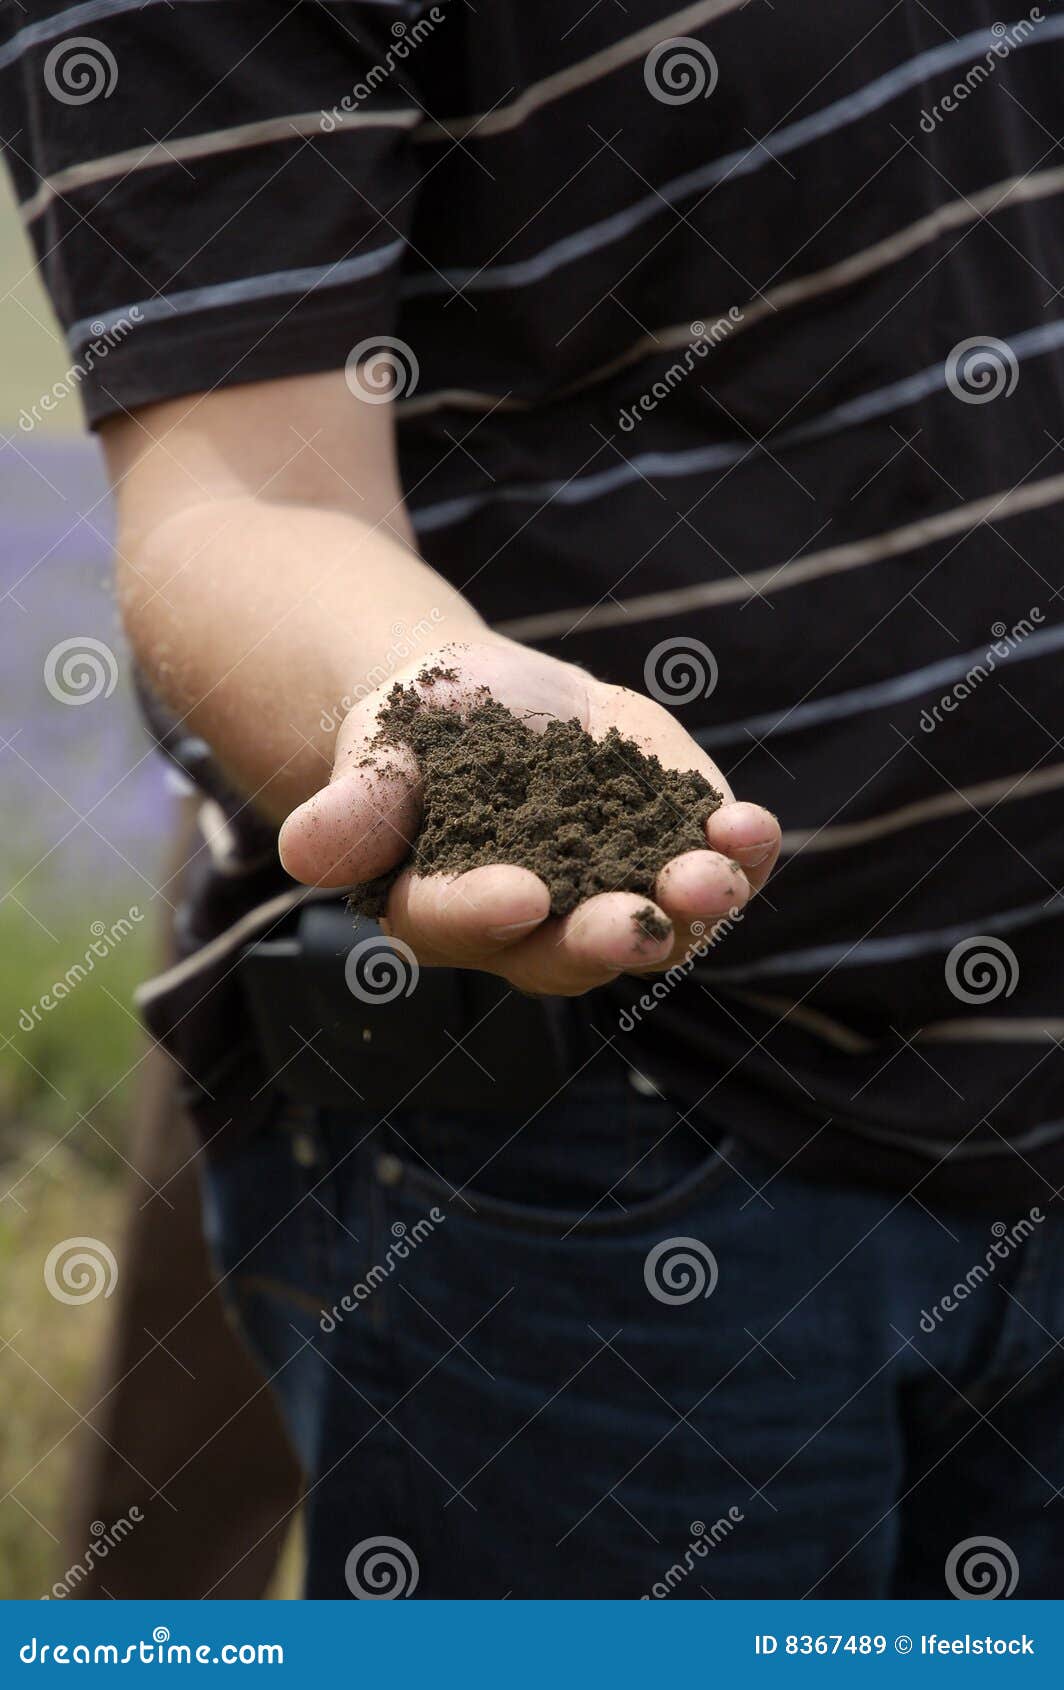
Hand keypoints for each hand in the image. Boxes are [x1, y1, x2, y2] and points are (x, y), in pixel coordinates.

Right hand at [279, 638, 778, 994]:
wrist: (485, 705)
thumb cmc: (414, 738)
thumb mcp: (379, 756)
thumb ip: (357, 809)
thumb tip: (300, 851)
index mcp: (448, 912)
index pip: (464, 923)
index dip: (490, 914)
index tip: (522, 894)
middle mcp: (538, 927)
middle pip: (573, 952)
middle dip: (609, 937)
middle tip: (636, 924)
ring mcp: (615, 891)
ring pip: (661, 922)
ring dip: (694, 906)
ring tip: (713, 874)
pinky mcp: (671, 847)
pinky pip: (714, 865)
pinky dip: (739, 852)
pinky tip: (751, 828)